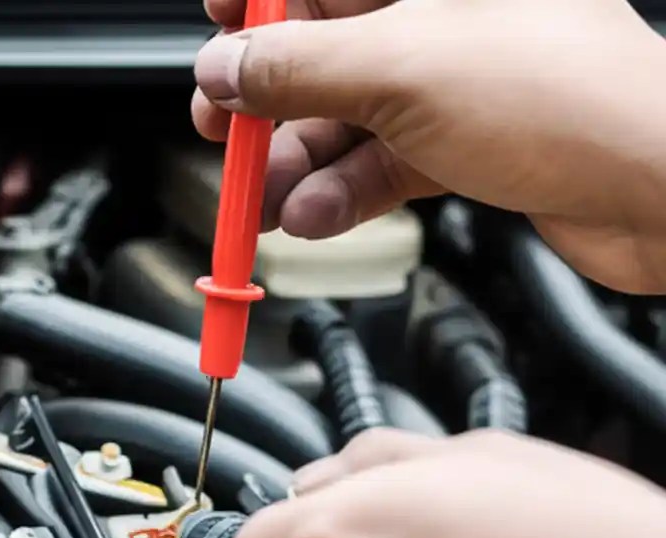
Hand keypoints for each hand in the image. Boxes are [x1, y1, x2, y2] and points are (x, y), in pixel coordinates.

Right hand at [192, 0, 665, 292]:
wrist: (658, 190)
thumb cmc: (565, 100)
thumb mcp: (400, 69)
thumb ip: (296, 67)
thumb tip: (222, 67)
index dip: (259, 3)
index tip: (215, 29)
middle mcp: (440, 16)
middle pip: (321, 48)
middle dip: (264, 100)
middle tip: (223, 133)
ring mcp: (452, 81)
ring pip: (344, 116)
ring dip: (295, 164)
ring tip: (264, 201)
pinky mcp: (463, 141)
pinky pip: (379, 162)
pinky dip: (342, 193)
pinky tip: (316, 217)